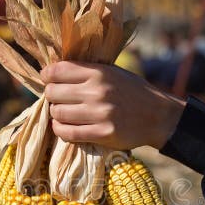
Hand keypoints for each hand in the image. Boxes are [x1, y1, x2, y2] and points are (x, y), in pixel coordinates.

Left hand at [42, 61, 184, 149]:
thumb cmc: (133, 92)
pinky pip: (68, 133)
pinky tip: (64, 128)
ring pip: (58, 114)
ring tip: (64, 114)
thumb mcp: (113, 72)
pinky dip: (60, 131)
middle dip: (52, 97)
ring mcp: (99, 113)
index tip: (48, 80)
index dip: (47, 76)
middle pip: (53, 93)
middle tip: (58, 100)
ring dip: (56, 115)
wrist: (158, 116)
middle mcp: (97, 91)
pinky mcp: (102, 133)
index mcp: (98, 72)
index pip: (57, 71)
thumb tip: (54, 72)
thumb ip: (87, 71)